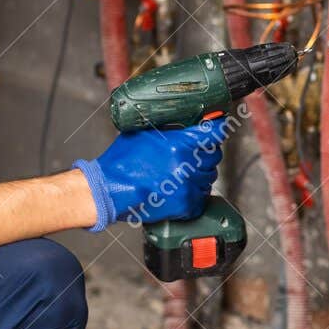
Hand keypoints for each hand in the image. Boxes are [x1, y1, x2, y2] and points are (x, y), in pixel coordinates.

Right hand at [73, 119, 227, 231]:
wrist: (109, 189)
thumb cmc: (122, 162)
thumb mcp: (143, 133)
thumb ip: (167, 128)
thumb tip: (184, 122)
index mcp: (179, 145)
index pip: (213, 133)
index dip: (218, 128)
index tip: (219, 126)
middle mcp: (187, 166)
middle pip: (213, 156)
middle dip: (205, 152)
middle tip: (194, 152)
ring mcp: (188, 187)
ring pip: (208, 177)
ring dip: (200, 173)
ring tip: (183, 172)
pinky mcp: (185, 206)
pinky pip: (201, 197)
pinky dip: (195, 193)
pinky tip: (181, 188)